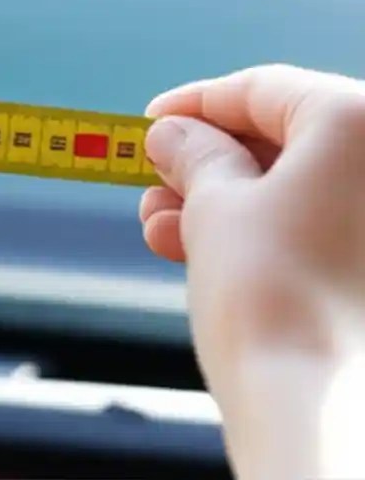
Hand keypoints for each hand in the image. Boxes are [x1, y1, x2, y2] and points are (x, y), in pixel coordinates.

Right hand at [140, 64, 364, 479]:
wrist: (312, 401)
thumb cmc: (267, 290)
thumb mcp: (213, 205)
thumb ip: (194, 154)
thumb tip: (175, 134)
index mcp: (358, 119)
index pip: (262, 90)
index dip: (193, 105)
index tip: (147, 125)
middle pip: (286, 139)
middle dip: (206, 164)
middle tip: (152, 184)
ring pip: (300, 186)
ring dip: (222, 201)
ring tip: (161, 229)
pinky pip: (323, 224)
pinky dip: (264, 230)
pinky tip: (199, 249)